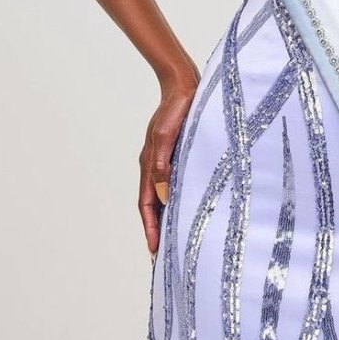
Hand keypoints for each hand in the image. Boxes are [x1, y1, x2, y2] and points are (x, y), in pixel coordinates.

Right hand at [139, 79, 198, 259]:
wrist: (185, 84)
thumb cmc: (176, 107)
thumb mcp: (166, 136)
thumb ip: (162, 165)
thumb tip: (163, 196)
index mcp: (149, 164)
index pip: (147, 205)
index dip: (151, 228)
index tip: (156, 251)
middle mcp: (156, 165)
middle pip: (154, 205)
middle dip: (158, 229)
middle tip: (165, 255)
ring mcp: (167, 160)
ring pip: (166, 196)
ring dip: (169, 216)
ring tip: (178, 238)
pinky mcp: (180, 153)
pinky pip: (177, 183)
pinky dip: (180, 199)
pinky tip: (192, 207)